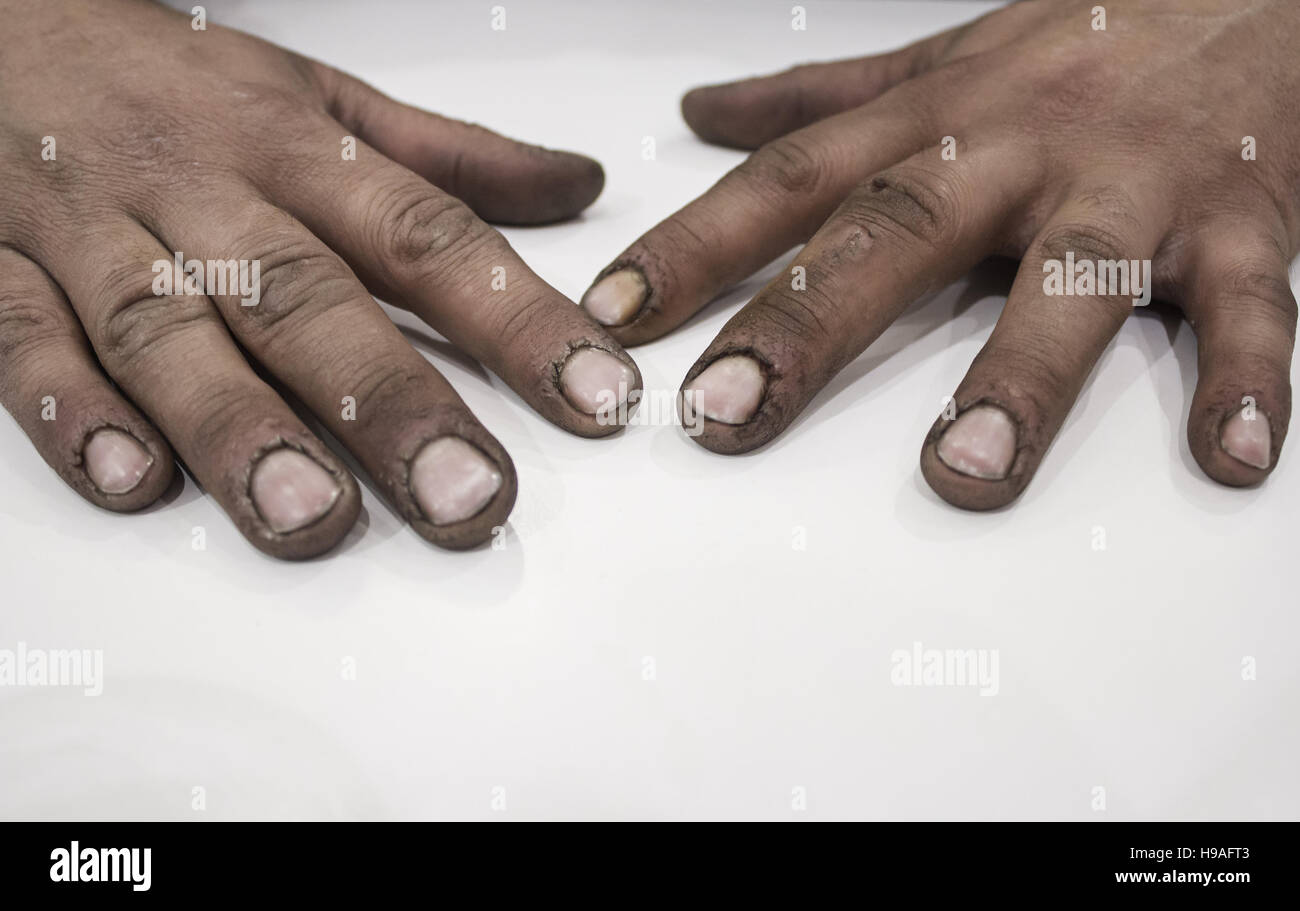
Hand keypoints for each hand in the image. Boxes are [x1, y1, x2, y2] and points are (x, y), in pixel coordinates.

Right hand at [0, 0, 640, 556]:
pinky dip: (72, 412)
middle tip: (466, 496)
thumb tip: (577, 187)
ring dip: (239, 427)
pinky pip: (25, 340)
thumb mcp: (316, 93)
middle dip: (390, 402)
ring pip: (168, 330)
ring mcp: (94, 230)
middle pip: (304, 296)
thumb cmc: (168, 79)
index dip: (519, 316)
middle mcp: (203, 191)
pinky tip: (134, 481)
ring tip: (311, 516)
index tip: (595, 395)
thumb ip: (448, 156)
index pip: (427, 234)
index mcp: (293, 148)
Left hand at [583, 0, 1297, 508]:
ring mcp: (1129, 190)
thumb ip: (815, 98)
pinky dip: (1248, 377)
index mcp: (936, 119)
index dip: (693, 244)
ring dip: (1017, 379)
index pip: (791, 181)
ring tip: (960, 474)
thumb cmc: (1076, 43)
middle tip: (725, 413)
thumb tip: (703, 113)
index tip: (613, 314)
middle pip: (897, 232)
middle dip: (808, 325)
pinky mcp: (1244, 224)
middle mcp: (1017, 152)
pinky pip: (1254, 305)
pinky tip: (1225, 456)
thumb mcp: (933, 60)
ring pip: (1070, 281)